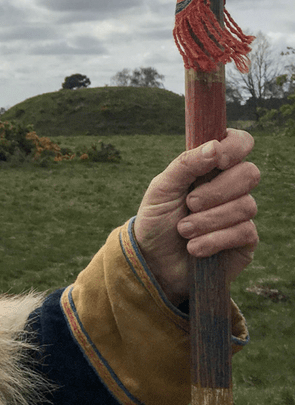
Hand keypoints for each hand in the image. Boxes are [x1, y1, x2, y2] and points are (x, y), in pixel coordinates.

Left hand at [133, 129, 259, 306]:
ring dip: (208, 220)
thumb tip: (215, 146)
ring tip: (184, 230)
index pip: (240, 143)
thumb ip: (185, 165)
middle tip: (189, 203)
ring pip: (245, 205)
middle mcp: (230, 187)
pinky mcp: (245, 240)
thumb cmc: (157, 220)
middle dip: (216, 191)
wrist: (154, 261)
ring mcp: (240, 213)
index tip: (218, 159)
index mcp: (211, 167)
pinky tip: (194, 247)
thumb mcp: (162, 188)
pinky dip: (213, 239)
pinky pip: (244, 232)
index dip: (235, 147)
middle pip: (249, 174)